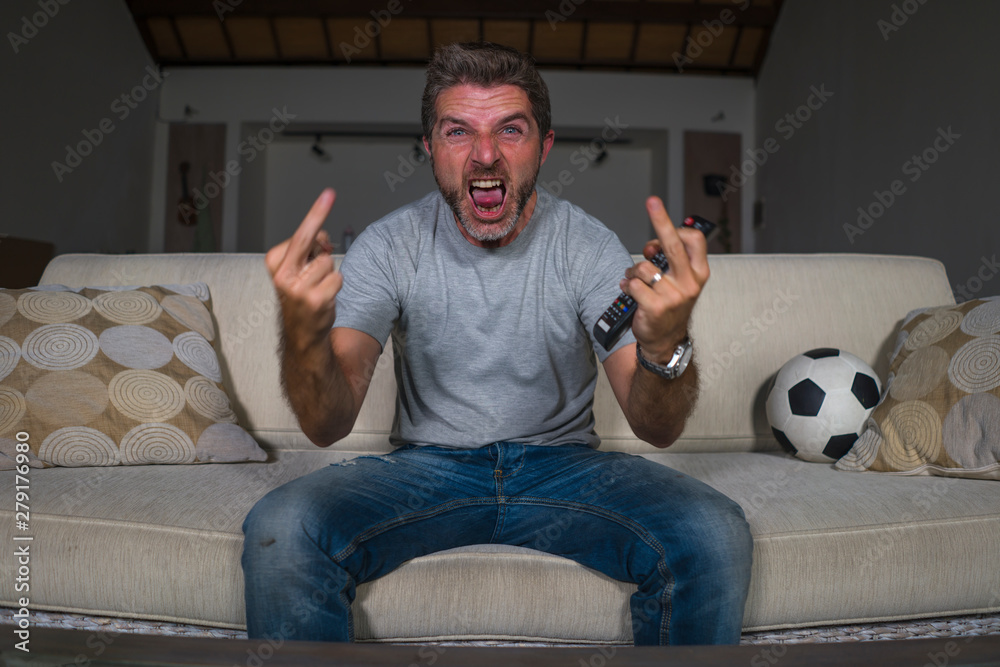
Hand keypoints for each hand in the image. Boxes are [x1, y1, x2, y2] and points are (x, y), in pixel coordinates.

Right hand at [265, 188, 341, 353]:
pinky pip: (337, 279)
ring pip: (328, 262)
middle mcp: (283, 274)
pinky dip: (336, 286)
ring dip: (330, 273)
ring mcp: (298, 288)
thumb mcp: (299, 269)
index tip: (328, 194)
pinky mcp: (315, 300)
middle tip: (329, 194)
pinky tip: (325, 297)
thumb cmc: (303, 295)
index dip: (317, 214)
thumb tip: (324, 239)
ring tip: (319, 286)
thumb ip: (310, 249)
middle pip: (308, 238)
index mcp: (275, 262)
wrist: (303, 332)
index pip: (300, 233)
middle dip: (319, 215)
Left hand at [620, 196, 710, 362]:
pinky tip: (628, 290)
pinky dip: (626, 285)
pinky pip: (633, 284)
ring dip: (633, 271)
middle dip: (661, 219)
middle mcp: (689, 283)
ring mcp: (673, 296)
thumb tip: (653, 245)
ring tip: (633, 280)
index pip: (694, 240)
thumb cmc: (670, 305)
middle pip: (672, 244)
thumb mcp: (679, 281)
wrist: (665, 341)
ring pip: (644, 267)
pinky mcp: (656, 307)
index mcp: (699, 273)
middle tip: (652, 201)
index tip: (661, 233)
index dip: (676, 230)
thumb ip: (670, 261)